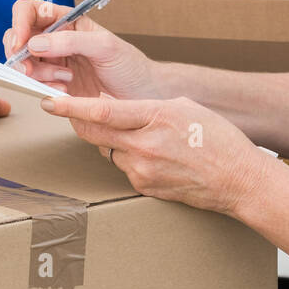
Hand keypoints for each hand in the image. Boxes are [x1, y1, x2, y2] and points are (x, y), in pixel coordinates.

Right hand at [4, 0, 156, 100]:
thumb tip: (35, 42)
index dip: (19, 22)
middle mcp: (56, 39)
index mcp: (68, 20)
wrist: (141, 96)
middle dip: (21, 54)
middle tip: (29, 68)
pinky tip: (65, 91)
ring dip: (36, 73)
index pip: (31, 11)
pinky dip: (42, 88)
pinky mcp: (54, 84)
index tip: (20, 42)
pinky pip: (34, 83)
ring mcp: (53, 62)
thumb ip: (71, 41)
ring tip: (66, 81)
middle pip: (19, 37)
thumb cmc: (130, 66)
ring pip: (23, 63)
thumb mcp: (105, 47)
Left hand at [40, 94, 271, 217]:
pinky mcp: (144, 188)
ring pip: (108, 149)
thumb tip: (118, 104)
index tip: (49, 101)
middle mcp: (143, 147)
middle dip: (75, 119)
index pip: (101, 111)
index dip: (70, 106)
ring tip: (135, 132)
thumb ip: (148, 105)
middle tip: (64, 108)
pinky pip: (124, 166)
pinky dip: (127, 155)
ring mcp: (142, 171)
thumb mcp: (184, 107)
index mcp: (155, 119)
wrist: (239, 180)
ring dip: (109, 138)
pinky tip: (149, 153)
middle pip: (93, 133)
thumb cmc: (219, 139)